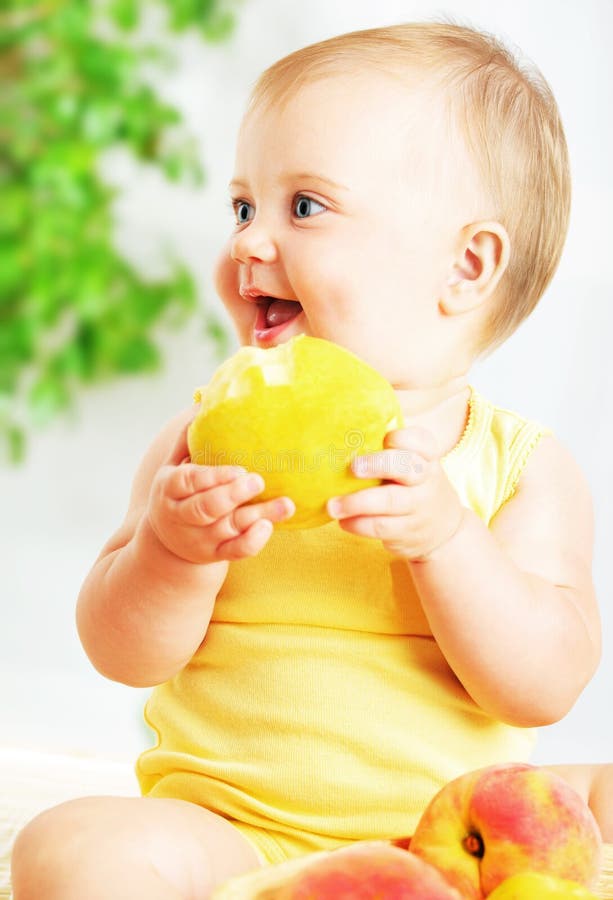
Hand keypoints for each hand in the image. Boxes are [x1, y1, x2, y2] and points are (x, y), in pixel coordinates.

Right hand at [147, 425, 294, 564]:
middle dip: (233, 494)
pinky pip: (236, 551)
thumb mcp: (174, 466)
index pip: (189, 482)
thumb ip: (187, 438)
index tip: (239, 468)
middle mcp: (182, 516)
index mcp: (170, 489)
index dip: (213, 477)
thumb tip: (204, 401)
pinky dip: (253, 541)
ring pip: (229, 527)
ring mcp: (200, 538)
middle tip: (259, 480)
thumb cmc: (178, 493)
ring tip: (286, 504)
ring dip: (258, 515)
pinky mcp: (216, 554)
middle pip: (207, 507)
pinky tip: (270, 526)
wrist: (168, 544)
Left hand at [327, 426, 464, 560]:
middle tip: (353, 467)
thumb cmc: (412, 484)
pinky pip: (381, 527)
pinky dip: (358, 524)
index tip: (385, 439)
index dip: (403, 438)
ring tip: (333, 506)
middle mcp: (426, 479)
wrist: (443, 527)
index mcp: (426, 456)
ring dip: (357, 503)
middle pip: (406, 468)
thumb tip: (340, 435)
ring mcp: (419, 507)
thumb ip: (387, 450)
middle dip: (378, 465)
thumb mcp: (411, 464)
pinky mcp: (408, 531)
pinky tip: (343, 521)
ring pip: (390, 501)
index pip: (422, 441)